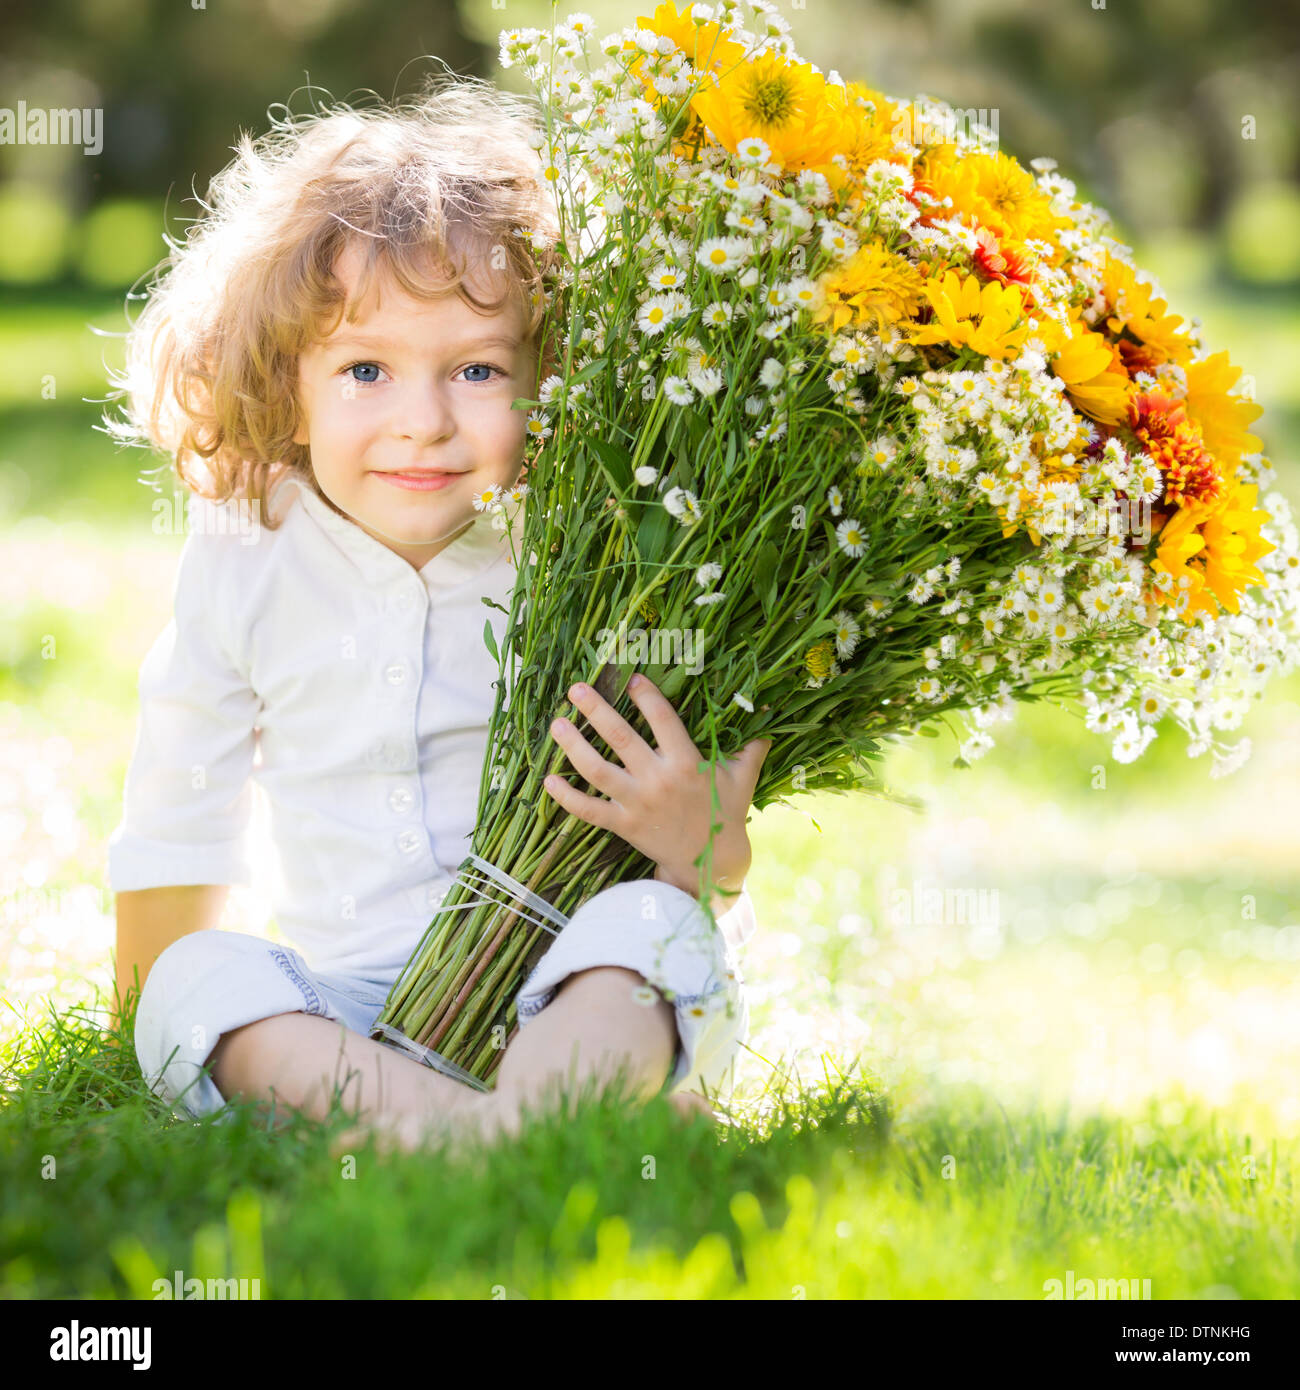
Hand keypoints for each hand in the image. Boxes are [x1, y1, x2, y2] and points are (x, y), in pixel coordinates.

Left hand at [543, 673, 770, 902]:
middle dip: (596, 710)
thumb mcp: (743, 776)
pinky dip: (566, 797)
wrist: (712, 864)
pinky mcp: (624, 825)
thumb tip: (769, 706)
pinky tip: (548, 779)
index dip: (646, 695)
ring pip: (597, 770)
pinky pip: (589, 810)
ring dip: (573, 745)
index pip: (663, 719)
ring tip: (556, 723)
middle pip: (620, 738)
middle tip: (576, 688)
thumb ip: (752, 743)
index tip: (630, 676)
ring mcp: (637, 803)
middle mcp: (658, 780)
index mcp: (687, 763)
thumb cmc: (727, 812)